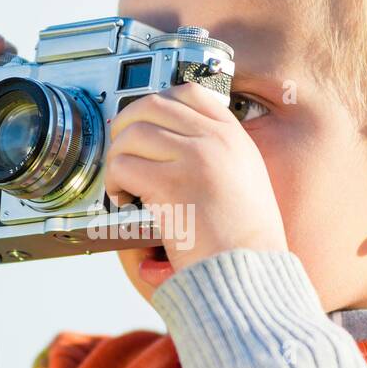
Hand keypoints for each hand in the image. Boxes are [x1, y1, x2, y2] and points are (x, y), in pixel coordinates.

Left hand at [104, 82, 287, 274]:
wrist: (252, 274)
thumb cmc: (246, 242)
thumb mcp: (245, 181)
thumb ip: (217, 155)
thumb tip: (170, 141)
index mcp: (235, 138)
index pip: (188, 93)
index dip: (156, 104)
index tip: (143, 125)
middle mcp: (216, 141)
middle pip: (152, 105)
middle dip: (126, 127)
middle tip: (122, 153)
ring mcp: (195, 159)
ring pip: (132, 134)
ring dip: (117, 158)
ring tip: (123, 184)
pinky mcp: (171, 185)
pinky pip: (124, 166)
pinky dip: (114, 182)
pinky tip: (124, 200)